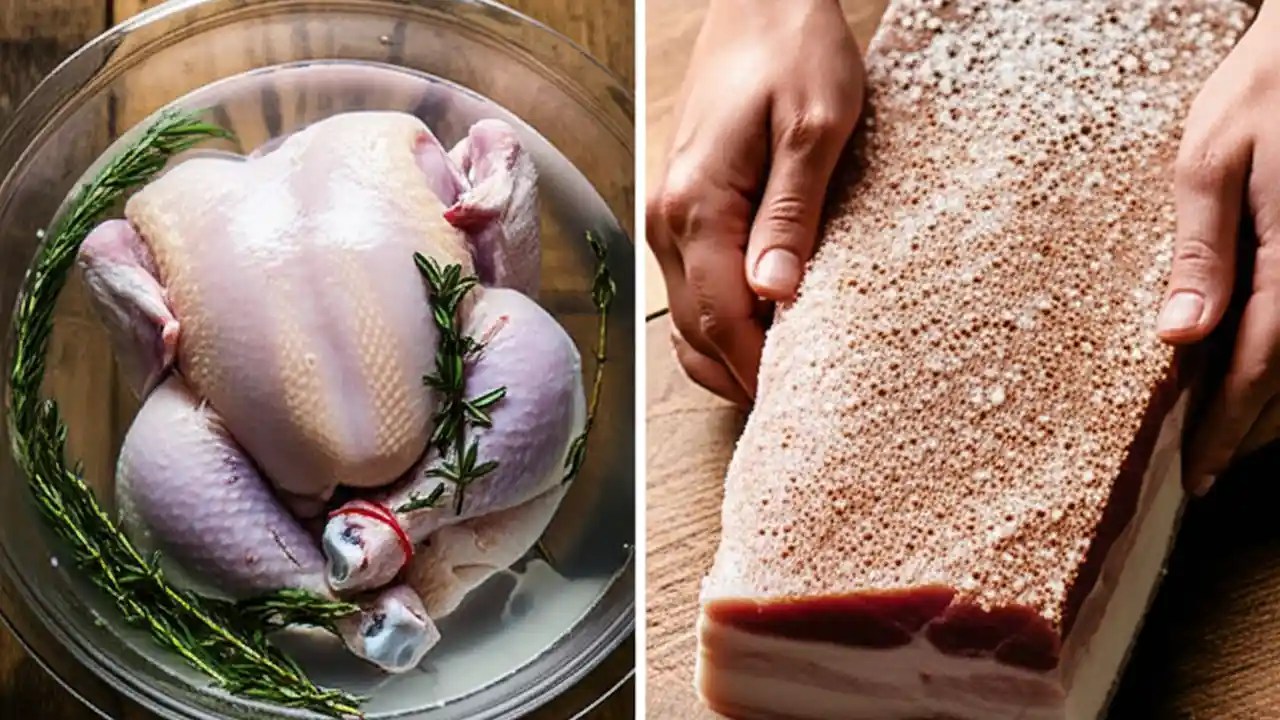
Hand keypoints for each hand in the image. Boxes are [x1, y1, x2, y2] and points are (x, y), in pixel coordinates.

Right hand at [647, 0, 864, 404]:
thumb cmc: (793, 49)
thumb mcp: (815, 124)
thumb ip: (793, 214)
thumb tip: (778, 296)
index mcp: (696, 207)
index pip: (722, 320)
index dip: (759, 370)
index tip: (801, 403)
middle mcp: (668, 222)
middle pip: (694, 332)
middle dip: (741, 376)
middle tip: (797, 408)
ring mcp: (667, 219)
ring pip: (686, 319)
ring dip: (727, 357)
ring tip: (782, 382)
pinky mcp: (680, 211)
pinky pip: (693, 290)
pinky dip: (719, 326)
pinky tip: (761, 332)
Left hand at [1160, 3, 1279, 494]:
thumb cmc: (1267, 86)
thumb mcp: (1210, 160)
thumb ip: (1201, 250)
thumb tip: (1178, 335)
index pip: (1257, 370)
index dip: (1225, 429)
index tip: (1196, 475)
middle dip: (1249, 428)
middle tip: (1209, 468)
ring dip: (1274, 403)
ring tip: (1234, 436)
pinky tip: (1261, 367)